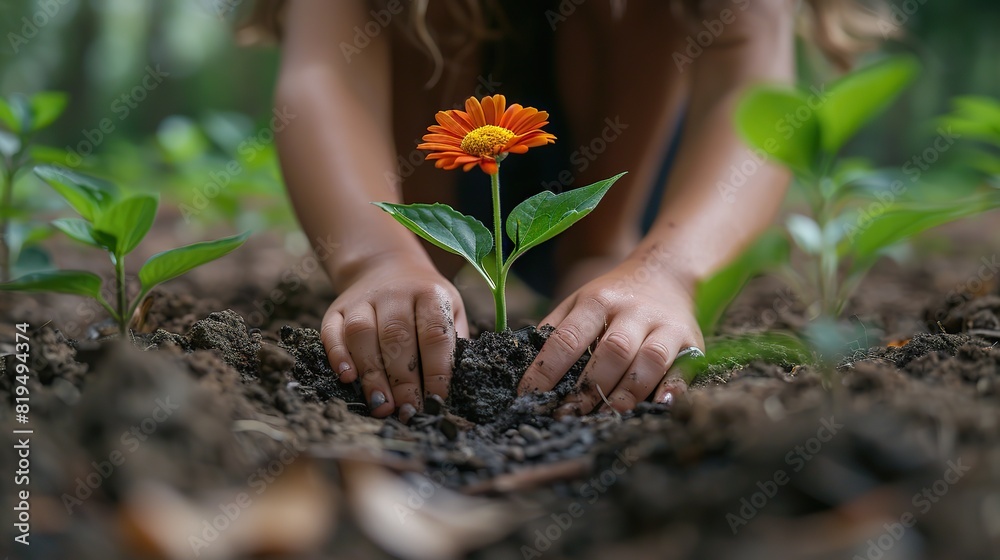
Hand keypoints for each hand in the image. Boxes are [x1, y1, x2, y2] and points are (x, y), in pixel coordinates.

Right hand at [321, 256, 467, 417]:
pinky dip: (338, 355)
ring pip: (362, 334)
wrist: (388, 266)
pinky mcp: (337, 308)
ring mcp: (363, 299)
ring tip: (380, 405)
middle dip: (403, 380)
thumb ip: (455, 342)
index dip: (436, 371)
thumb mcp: (451, 310)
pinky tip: (347, 378)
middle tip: (408, 411)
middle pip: (396, 338)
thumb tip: (457, 384)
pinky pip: (332, 331)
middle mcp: (395, 293)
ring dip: (371, 373)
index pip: (434, 334)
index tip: (437, 400)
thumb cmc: (426, 301)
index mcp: (429, 294)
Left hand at [517, 252, 703, 413]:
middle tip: (569, 413)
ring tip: (608, 415)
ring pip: (649, 360)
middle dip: (590, 386)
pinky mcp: (691, 341)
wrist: (664, 274)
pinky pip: (683, 368)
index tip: (528, 396)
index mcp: (597, 301)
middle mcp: (632, 311)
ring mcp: (664, 325)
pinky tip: (658, 406)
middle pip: (612, 350)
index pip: (567, 338)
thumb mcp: (578, 301)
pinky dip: (673, 389)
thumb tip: (519, 362)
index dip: (546, 370)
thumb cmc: (611, 298)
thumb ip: (554, 329)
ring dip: (628, 392)